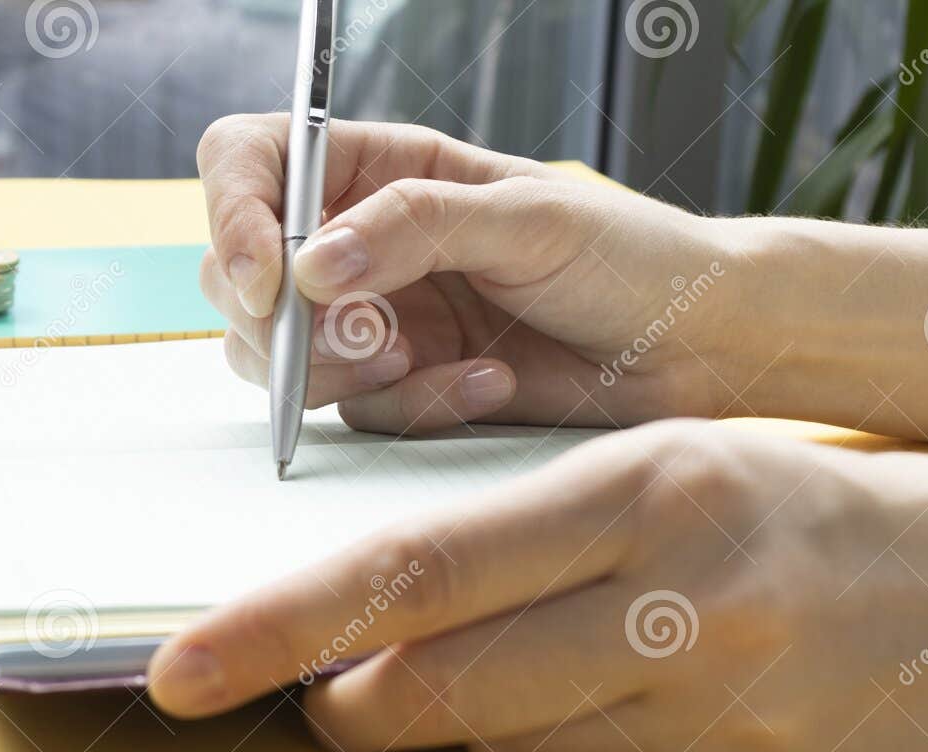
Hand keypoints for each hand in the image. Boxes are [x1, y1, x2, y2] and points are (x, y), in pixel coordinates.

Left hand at [146, 420, 927, 751]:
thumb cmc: (803, 509)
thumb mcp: (666, 474)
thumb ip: (522, 544)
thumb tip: (379, 625)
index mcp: (641, 490)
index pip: (415, 566)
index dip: (281, 624)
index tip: (184, 666)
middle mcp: (676, 602)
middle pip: (435, 685)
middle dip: (347, 707)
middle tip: (321, 702)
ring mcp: (712, 711)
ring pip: (499, 746)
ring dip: (458, 726)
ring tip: (509, 677)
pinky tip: (608, 706)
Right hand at [197, 115, 739, 433]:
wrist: (695, 349)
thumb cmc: (630, 256)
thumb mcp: (527, 217)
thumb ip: (413, 227)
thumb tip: (310, 266)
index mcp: (382, 167)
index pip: (253, 162)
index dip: (232, 212)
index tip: (268, 278)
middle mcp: (361, 242)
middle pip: (239, 274)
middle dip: (281, 320)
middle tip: (358, 337)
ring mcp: (375, 319)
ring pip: (279, 357)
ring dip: (343, 371)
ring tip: (424, 358)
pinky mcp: (402, 387)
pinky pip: (359, 413)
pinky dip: (418, 405)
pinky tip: (488, 384)